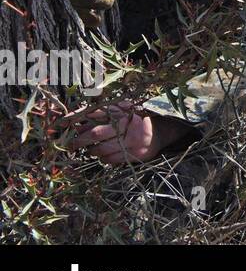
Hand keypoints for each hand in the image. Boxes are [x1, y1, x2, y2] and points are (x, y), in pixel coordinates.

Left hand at [59, 101, 192, 164]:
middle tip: (70, 146)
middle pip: (94, 134)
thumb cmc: (135, 120)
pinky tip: (107, 153)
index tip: (60, 124)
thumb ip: (99, 114)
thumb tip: (73, 122)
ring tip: (92, 149)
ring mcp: (131, 141)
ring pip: (100, 150)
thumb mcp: (120, 111)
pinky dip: (103, 158)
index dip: (75, 119)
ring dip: (91, 151)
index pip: (92, 113)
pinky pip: (110, 160)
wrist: (161, 132)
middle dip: (78, 141)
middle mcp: (126, 124)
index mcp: (121, 110)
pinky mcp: (134, 155)